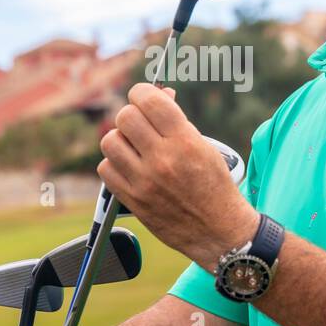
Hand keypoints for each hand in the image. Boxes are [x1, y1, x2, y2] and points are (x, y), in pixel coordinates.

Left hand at [98, 82, 259, 269]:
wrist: (219, 232)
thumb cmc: (215, 187)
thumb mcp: (205, 148)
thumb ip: (177, 121)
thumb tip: (159, 94)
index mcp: (185, 142)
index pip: (149, 100)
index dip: (142, 92)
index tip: (143, 96)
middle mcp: (163, 160)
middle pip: (125, 117)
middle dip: (132, 115)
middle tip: (140, 123)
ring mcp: (145, 182)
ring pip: (110, 141)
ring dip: (120, 139)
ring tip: (133, 146)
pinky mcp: (133, 200)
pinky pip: (106, 169)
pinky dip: (114, 164)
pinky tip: (130, 167)